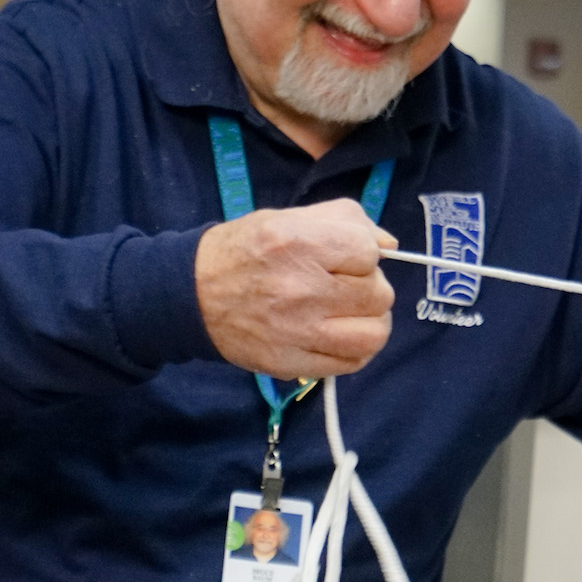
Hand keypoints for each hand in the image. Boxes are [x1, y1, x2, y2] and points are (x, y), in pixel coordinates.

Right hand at [195, 198, 396, 380]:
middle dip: (369, 287)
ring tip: (353, 314)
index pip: (369, 253)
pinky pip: (349, 363)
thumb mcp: (290, 217)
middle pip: (378, 295)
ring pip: (373, 335)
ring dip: (371, 322)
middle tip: (346, 286)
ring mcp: (295, 331)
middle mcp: (298, 288)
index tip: (348, 258)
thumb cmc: (248, 250)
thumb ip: (346, 220)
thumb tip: (390, 243)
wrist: (191, 293)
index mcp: (297, 243)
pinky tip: (340, 335)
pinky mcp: (289, 363)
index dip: (365, 255)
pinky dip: (354, 350)